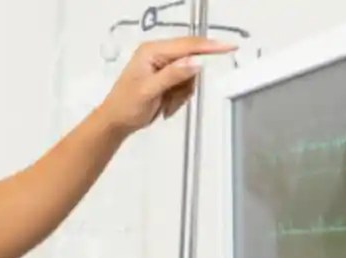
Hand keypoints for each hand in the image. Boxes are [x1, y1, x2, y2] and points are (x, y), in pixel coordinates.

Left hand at [97, 36, 235, 133]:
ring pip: (191, 75)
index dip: (209, 47)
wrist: (115, 124)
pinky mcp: (168, 78)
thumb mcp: (148, 91)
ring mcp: (164, 66)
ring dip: (182, 93)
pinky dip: (180, 98)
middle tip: (174, 97)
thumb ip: (172, 75)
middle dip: (187, 82)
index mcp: (151, 51)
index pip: (187, 45)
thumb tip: (196, 62)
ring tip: (166, 104)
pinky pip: (187, 85)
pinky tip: (166, 105)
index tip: (230, 48)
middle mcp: (159, 54)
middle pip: (192, 59)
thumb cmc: (126, 107)